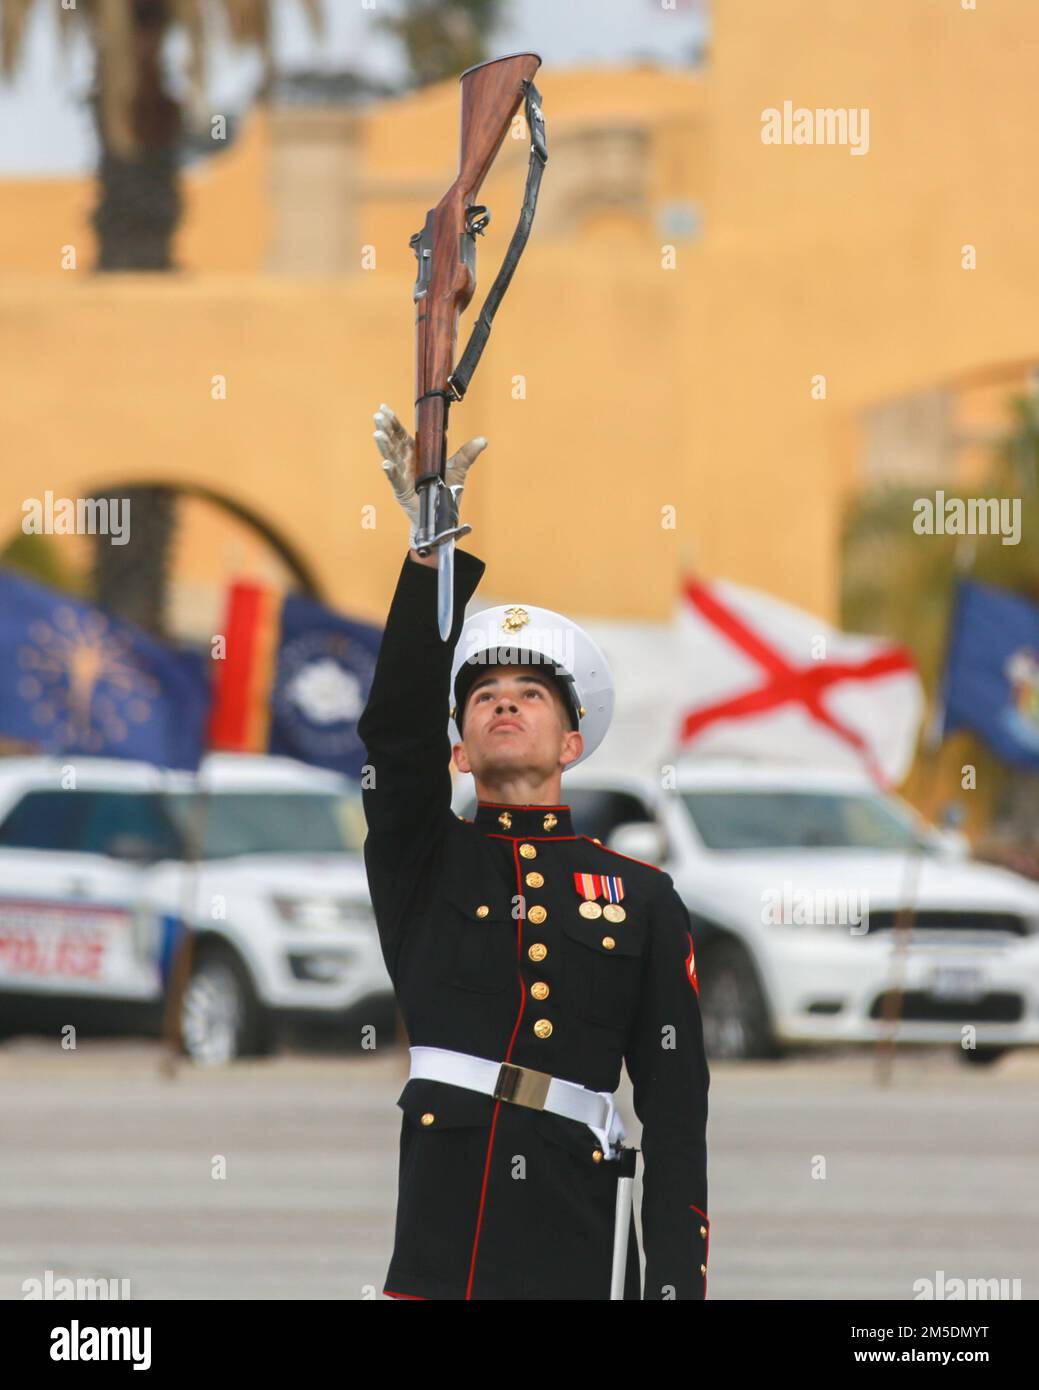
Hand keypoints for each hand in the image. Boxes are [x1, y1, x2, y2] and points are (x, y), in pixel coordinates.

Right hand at [372, 403, 487, 548]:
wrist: (442, 517)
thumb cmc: (444, 493)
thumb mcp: (458, 470)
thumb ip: (467, 454)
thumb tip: (483, 440)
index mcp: (415, 454)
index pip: (401, 434)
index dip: (393, 422)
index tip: (384, 408)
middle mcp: (406, 463)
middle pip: (393, 442)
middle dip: (385, 429)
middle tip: (378, 416)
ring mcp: (402, 476)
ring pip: (391, 458)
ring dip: (384, 446)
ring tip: (378, 434)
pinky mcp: (402, 491)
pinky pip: (395, 480)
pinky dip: (390, 472)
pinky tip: (385, 464)